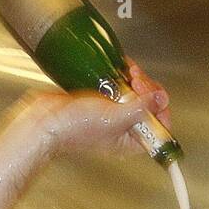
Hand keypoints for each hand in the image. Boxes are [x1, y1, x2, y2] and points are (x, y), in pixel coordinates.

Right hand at [27, 57, 171, 160]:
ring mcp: (113, 112)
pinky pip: (120, 85)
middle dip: (147, 89)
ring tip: (128, 72)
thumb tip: (160, 100)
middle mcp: (124, 128)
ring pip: (136, 93)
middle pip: (150, 105)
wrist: (47, 119)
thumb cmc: (75, 128)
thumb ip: (142, 109)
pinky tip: (121, 68)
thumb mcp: (116, 118)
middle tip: (136, 82)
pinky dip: (124, 74)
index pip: (159, 126)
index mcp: (131, 140)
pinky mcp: (102, 98)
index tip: (153, 96)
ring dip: (136, 79)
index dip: (160, 108)